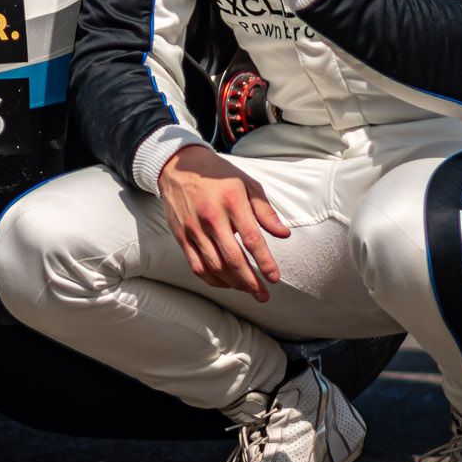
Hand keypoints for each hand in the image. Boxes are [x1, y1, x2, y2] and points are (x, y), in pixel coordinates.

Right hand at [156, 142, 291, 300]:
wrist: (177, 166)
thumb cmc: (218, 176)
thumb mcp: (247, 184)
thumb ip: (265, 211)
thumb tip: (284, 234)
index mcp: (231, 201)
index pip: (251, 238)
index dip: (264, 261)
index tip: (274, 278)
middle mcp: (211, 216)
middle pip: (232, 257)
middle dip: (251, 281)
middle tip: (263, 295)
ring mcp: (193, 227)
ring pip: (214, 265)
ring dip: (233, 283)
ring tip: (248, 290)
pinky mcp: (181, 235)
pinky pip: (196, 265)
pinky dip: (212, 279)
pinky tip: (225, 283)